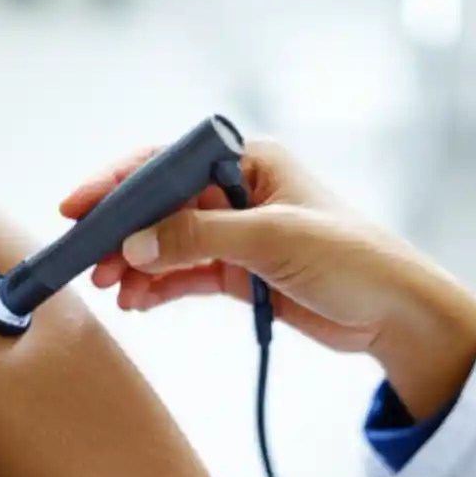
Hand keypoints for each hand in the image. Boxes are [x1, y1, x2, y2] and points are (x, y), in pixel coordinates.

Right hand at [61, 141, 475, 418]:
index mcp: (252, 161)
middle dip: (121, 232)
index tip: (79, 207)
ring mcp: (238, 234)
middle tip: (85, 260)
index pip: (170, 163)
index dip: (120, 183)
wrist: (396, 315)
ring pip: (168, 244)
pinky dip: (159, 287)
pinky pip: (186, 275)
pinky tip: (136, 301)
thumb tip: (134, 244)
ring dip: (135, 264)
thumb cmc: (354, 260)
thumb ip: (200, 237)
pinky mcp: (241, 273)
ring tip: (109, 289)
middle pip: (161, 205)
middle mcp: (240, 191)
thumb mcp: (274, 240)